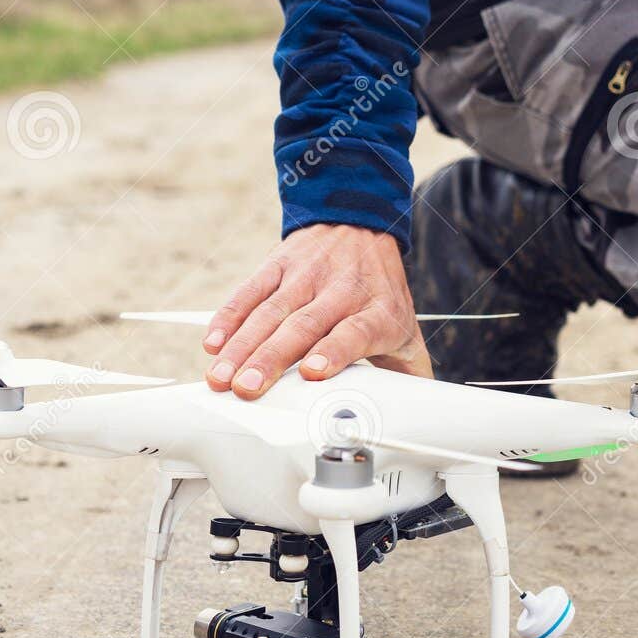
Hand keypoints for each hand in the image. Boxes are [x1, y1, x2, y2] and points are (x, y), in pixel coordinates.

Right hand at [202, 224, 430, 398]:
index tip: (314, 371)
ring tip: (221, 378)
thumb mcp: (405, 327)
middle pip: (303, 326)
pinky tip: (213, 342)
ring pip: (270, 313)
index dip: (334, 350)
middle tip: (247, 389)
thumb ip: (412, 373)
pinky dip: (228, 316)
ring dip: (241, 346)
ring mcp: (306, 275)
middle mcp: (340, 291)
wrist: (361, 223)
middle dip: (271, 359)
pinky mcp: (279, 265)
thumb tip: (425, 415)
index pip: (354, 331)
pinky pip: (250, 291)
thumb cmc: (380, 290)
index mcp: (375, 311)